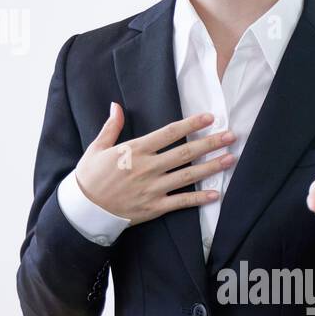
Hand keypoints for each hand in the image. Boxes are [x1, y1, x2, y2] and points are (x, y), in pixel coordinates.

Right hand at [74, 102, 234, 225]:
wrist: (83, 210)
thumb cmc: (89, 177)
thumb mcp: (97, 147)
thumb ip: (111, 127)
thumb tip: (116, 105)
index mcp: (134, 150)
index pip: (169, 133)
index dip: (191, 124)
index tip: (209, 117)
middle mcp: (147, 168)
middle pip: (185, 153)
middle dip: (210, 143)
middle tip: (231, 136)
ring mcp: (152, 189)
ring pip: (188, 176)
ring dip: (211, 167)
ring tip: (230, 158)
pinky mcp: (153, 207)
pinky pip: (181, 202)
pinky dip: (199, 199)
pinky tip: (216, 194)